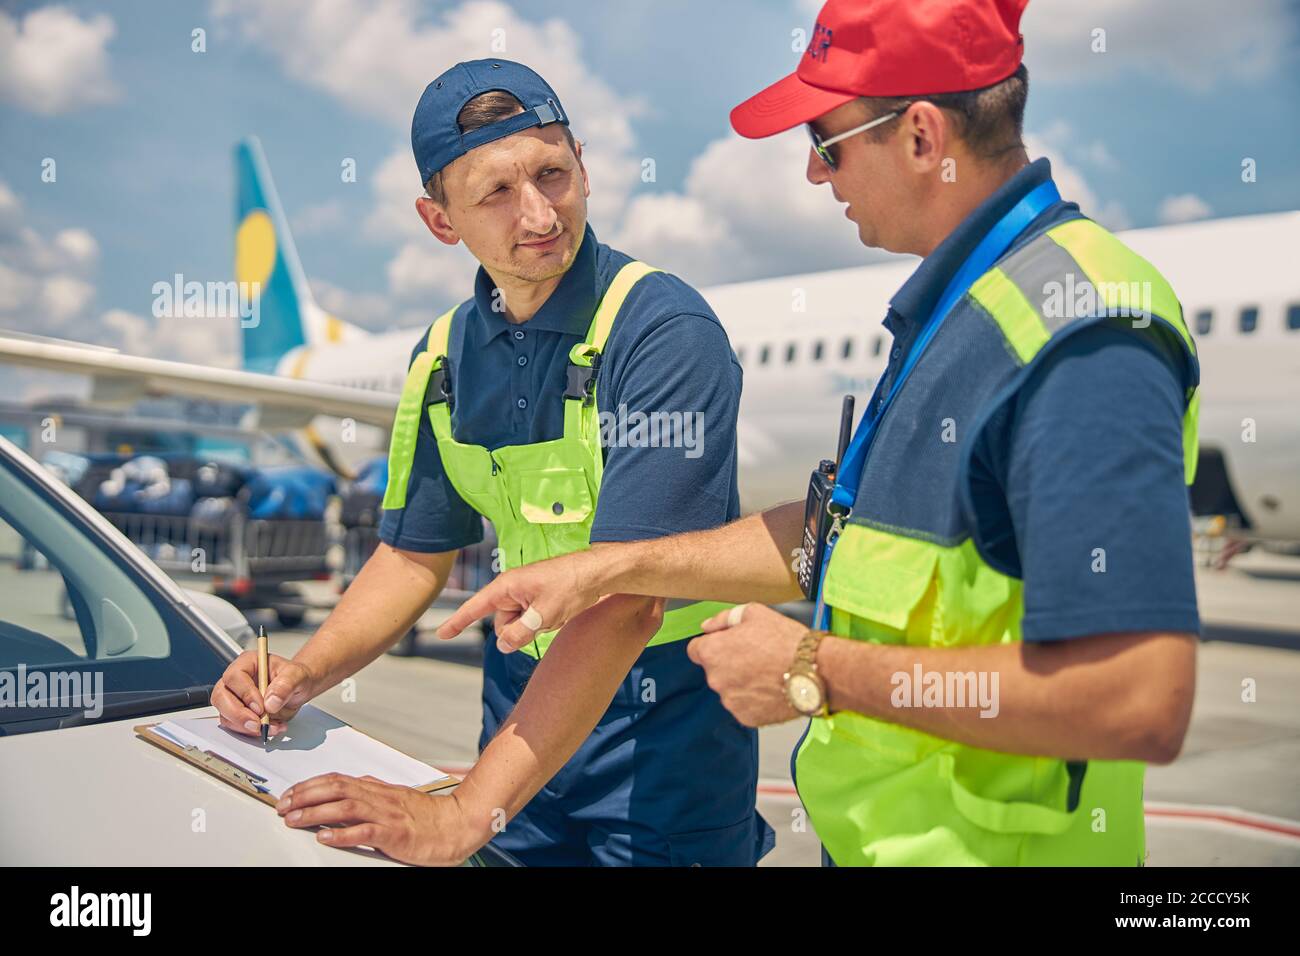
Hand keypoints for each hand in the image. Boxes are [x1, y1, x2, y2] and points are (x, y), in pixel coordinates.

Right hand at [210, 650, 315, 736]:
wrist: (299, 690)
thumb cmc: (295, 677)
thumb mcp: (297, 675)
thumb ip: (285, 686)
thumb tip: (270, 702)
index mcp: (247, 663)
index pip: (234, 677)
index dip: (245, 694)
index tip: (261, 708)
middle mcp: (236, 680)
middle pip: (221, 697)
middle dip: (238, 715)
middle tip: (258, 725)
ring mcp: (234, 698)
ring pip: (225, 715)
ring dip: (246, 727)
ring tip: (271, 726)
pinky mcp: (237, 714)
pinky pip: (236, 726)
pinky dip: (251, 732)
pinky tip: (271, 728)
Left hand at [277, 773, 484, 865]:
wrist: (456, 824)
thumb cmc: (427, 816)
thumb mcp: (395, 797)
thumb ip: (372, 792)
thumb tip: (349, 786)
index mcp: (377, 789)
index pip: (336, 779)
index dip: (309, 785)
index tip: (290, 793)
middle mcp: (379, 797)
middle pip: (335, 788)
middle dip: (304, 795)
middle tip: (283, 805)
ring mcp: (386, 814)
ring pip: (344, 806)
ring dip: (315, 812)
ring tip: (294, 819)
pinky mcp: (394, 833)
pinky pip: (364, 831)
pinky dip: (342, 833)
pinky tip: (325, 836)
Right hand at [436, 549, 606, 652]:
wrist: (598, 573)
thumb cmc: (570, 586)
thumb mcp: (543, 615)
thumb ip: (519, 633)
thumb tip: (503, 645)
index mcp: (507, 586)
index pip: (475, 607)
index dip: (457, 622)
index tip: (442, 634)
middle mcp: (513, 589)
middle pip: (502, 623)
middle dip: (518, 630)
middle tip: (544, 620)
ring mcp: (527, 594)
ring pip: (519, 624)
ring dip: (535, 627)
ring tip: (557, 612)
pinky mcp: (540, 598)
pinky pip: (533, 619)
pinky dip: (545, 622)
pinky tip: (562, 613)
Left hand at [688, 603, 806, 726]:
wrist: (813, 672)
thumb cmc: (785, 641)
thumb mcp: (755, 614)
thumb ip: (723, 619)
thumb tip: (706, 627)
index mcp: (712, 652)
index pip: (695, 650)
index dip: (712, 644)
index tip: (728, 644)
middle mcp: (715, 680)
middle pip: (714, 670)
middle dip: (729, 663)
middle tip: (756, 656)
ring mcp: (730, 701)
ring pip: (729, 689)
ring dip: (741, 682)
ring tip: (768, 673)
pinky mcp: (746, 717)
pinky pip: (744, 706)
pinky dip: (754, 700)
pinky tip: (771, 689)